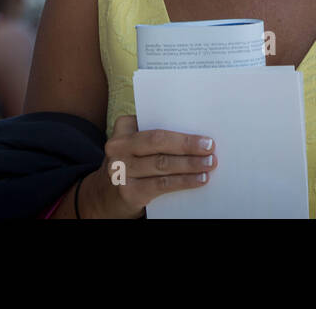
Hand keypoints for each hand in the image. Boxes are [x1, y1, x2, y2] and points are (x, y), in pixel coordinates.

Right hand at [80, 114, 217, 217]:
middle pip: (158, 141)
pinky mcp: (129, 192)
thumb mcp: (135, 146)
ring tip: (209, 163)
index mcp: (123, 127)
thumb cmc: (131, 164)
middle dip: (187, 143)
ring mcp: (121, 170)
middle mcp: (118, 147)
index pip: (153, 119)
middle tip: (210, 146)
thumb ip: (155, 137)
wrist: (105, 197)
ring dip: (190, 164)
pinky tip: (199, 179)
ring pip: (162, 164)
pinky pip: (162, 184)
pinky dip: (184, 181)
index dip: (177, 119)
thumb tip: (195, 134)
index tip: (200, 119)